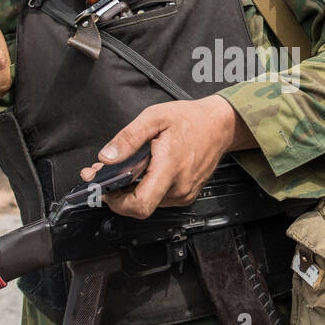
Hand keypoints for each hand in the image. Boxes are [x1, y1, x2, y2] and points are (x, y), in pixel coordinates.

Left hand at [79, 95, 253, 218]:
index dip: (117, 202)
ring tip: (126, 169)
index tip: (105, 189)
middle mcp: (179, 187)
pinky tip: (143, 172)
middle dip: (118, 194)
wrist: (219, 125)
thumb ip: (128, 138)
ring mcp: (184, 193)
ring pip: (149, 203)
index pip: (140, 205)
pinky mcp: (186, 194)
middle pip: (140, 206)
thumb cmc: (190, 120)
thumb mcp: (154, 117)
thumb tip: (107, 157)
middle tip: (108, 175)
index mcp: (169, 168)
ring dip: (132, 190)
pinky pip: (159, 199)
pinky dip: (146, 189)